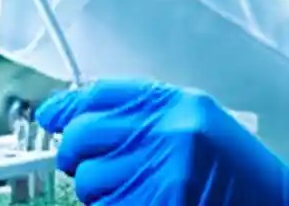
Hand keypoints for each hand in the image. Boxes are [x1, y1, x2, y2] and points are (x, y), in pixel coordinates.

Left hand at [36, 80, 288, 205]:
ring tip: (135, 193)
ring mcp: (165, 171)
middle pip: (82, 136)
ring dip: (100, 195)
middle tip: (87, 169)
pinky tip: (144, 202)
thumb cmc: (238, 174)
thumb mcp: (196, 124)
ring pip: (89, 183)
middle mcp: (169, 129)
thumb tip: (72, 118)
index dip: (66, 108)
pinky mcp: (163, 203)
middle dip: (75, 157)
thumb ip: (144, 116)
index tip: (50, 119)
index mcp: (177, 102)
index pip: (98, 94)